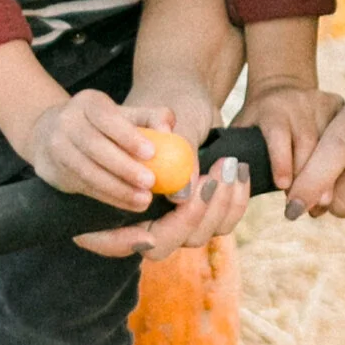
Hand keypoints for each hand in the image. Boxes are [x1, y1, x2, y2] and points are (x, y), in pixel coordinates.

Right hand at [27, 87, 172, 213]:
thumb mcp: (125, 115)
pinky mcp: (53, 169)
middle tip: (151, 182)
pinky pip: (83, 185)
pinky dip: (108, 196)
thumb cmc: (102, 125)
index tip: (151, 153)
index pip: (107, 116)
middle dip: (124, 166)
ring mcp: (56, 146)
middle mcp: (67, 120)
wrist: (51, 133)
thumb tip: (168, 131)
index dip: (128, 135)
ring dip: (117, 188)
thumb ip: (152, 118)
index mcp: (88, 102)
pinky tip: (128, 203)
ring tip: (144, 199)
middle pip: (94, 145)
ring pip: (87, 170)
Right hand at [71, 88, 248, 258]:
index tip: (146, 236)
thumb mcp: (156, 119)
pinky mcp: (205, 214)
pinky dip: (236, 200)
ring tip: (227, 164)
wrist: (188, 99)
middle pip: (160, 245)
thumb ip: (164, 151)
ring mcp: (176, 219)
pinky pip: (223, 223)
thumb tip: (181, 194)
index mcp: (117, 196)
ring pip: (197, 237)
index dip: (120, 244)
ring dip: (218, 205)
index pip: (105, 239)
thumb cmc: (162, 105)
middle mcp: (145, 217)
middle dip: (189, 219)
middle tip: (208, 182)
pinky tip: (240, 171)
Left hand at [246, 77, 342, 198]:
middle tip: (306, 207)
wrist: (282, 91)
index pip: (277, 134)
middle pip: (308, 144)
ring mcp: (322, 103)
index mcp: (271, 109)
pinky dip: (343, 165)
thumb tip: (230, 184)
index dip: (281, 161)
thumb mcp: (243, 131)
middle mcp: (298, 102)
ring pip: (331, 144)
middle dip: (308, 177)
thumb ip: (238, 154)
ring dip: (328, 176)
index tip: (283, 186)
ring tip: (323, 204)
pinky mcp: (340, 106)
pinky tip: (341, 187)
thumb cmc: (257, 122)